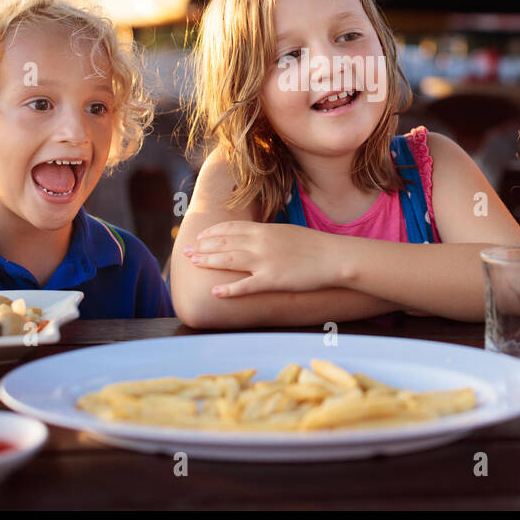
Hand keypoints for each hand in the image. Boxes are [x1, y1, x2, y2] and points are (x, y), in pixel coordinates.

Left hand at [185, 222, 343, 296]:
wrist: (334, 256)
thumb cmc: (315, 246)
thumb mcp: (288, 232)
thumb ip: (269, 234)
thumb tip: (256, 236)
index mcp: (265, 230)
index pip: (232, 228)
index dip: (213, 232)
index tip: (199, 236)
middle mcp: (261, 243)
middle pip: (225, 242)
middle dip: (203, 246)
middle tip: (185, 250)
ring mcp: (265, 261)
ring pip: (229, 259)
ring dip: (209, 261)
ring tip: (193, 262)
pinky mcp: (273, 279)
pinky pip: (246, 286)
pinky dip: (229, 289)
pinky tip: (215, 291)